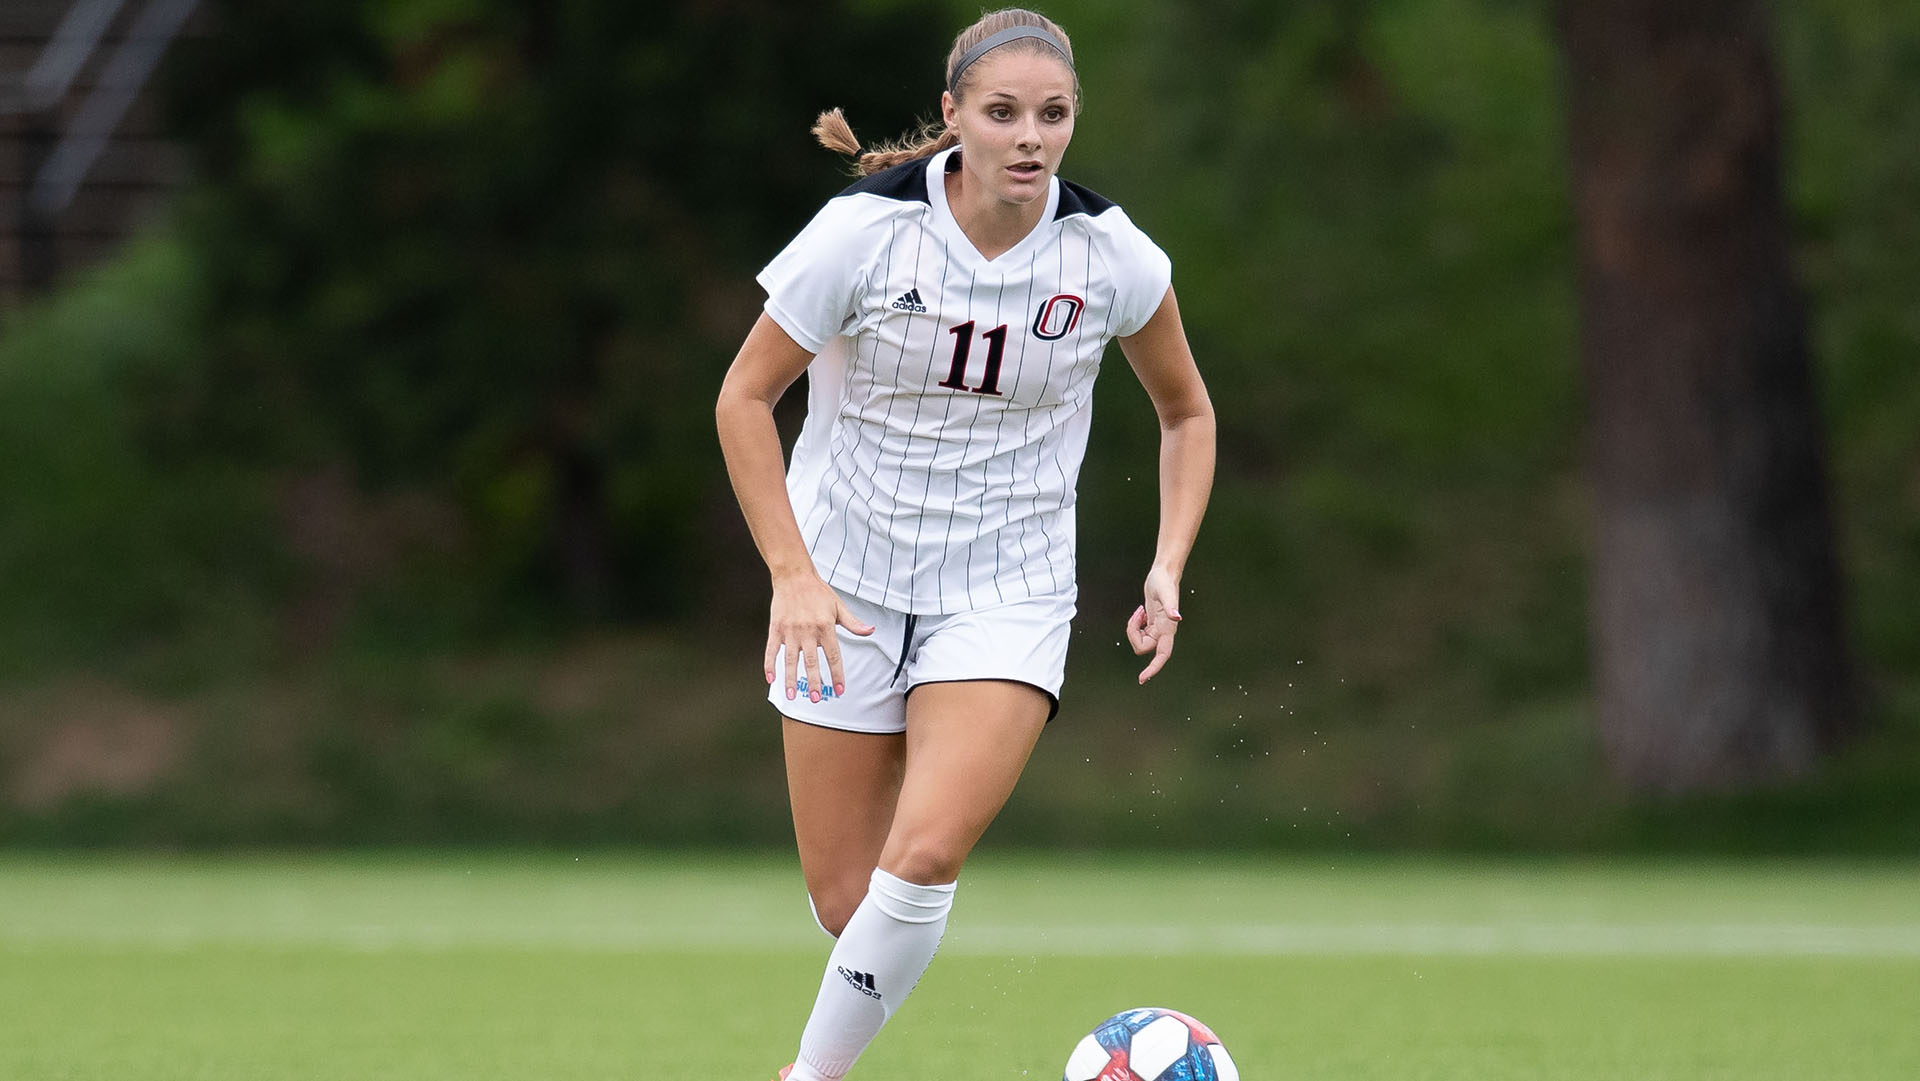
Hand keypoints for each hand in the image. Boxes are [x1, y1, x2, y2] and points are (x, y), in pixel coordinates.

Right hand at [765, 572, 874, 701]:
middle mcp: (808, 631)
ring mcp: (790, 631)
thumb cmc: (818, 591)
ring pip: (790, 660)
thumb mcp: (839, 606)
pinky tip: (771, 679)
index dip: (837, 674)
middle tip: (815, 699)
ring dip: (791, 679)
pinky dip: (770, 665)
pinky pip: (771, 650)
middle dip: (814, 682)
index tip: (839, 690)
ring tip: (792, 696)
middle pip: (812, 662)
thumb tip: (870, 631)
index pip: (833, 656)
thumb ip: (853, 623)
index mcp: (825, 627)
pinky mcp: (776, 628)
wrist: (794, 575)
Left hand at [1126, 565, 1183, 683]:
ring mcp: (1157, 629)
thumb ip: (1170, 606)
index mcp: (1167, 629)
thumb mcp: (1166, 593)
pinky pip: (1139, 633)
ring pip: (1140, 641)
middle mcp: (1163, 632)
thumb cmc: (1165, 582)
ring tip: (1139, 611)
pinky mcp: (1152, 624)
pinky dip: (1135, 625)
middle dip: (1133, 635)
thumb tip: (1176, 618)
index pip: (1162, 655)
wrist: (1164, 574)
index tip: (1142, 678)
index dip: (1153, 668)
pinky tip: (1141, 612)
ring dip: (1133, 628)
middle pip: (1143, 647)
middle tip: (1137, 615)